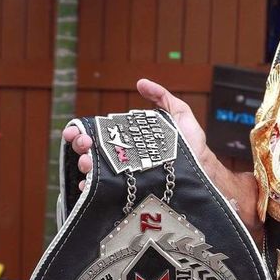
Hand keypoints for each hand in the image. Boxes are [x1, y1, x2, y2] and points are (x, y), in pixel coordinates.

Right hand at [61, 79, 262, 239]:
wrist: (203, 175)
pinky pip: (102, 195)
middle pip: (91, 152)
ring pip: (94, 172)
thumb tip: (141, 82)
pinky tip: (90, 185)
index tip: (75, 130)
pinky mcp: (127, 197)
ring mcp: (123, 179)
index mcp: (128, 142)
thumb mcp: (180, 116)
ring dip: (85, 166)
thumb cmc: (192, 148)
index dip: (82, 132)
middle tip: (83, 145)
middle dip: (81, 147)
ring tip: (88, 163)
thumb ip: (163, 98)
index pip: (98, 135)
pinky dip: (91, 190)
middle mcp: (122, 160)